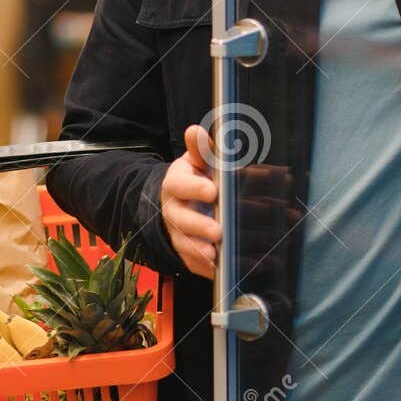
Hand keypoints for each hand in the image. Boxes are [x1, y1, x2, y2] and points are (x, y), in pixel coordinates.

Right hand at [160, 124, 220, 278]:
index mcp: (176, 184)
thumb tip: (195, 131)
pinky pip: (194, 265)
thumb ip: (200, 149)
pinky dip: (209, 270)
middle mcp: (173, 212)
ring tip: (218, 255)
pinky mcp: (186, 254)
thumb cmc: (194, 178)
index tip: (212, 190)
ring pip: (186, 247)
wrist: (178, 203)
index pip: (180, 185)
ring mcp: (178, 235)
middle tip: (217, 231)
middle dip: (198, 227)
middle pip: (181, 221)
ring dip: (202, 253)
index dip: (194, 188)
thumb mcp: (196, 161)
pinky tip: (227, 270)